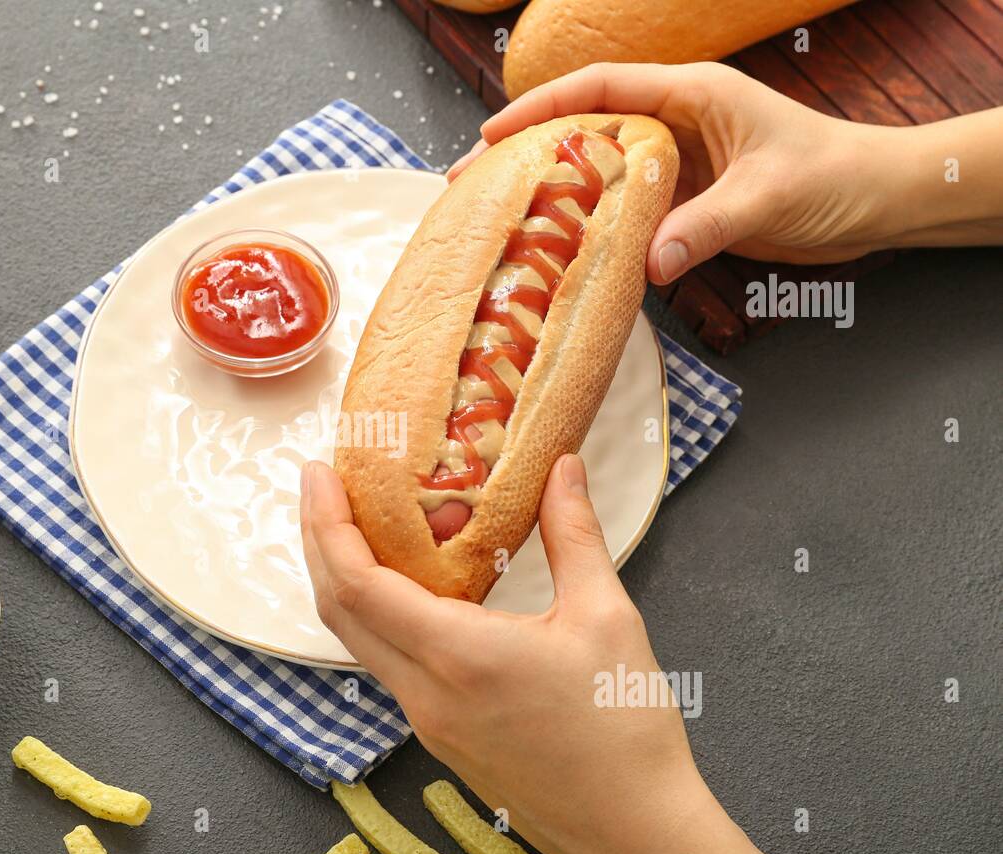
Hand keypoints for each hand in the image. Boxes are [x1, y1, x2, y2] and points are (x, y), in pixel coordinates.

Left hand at [301, 453, 771, 853]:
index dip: (327, 525)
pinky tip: (401, 587)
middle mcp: (424, 693)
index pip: (358, 584)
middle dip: (319, 542)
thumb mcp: (606, 617)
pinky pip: (386, 664)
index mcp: (457, 656)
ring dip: (343, 579)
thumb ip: (573, 534)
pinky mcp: (438, 736)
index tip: (320, 475)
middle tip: (323, 487)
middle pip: (339, 610)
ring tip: (356, 526)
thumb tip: (563, 468)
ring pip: (357, 640)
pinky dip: (375, 615)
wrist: (632, 827)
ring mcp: (426, 721)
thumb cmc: (625, 729)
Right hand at [449, 62, 1002, 282]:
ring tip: (502, 220)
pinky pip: (626, 209)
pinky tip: (562, 249)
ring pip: (600, 170)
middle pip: (585, 127)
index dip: (541, 108)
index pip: (600, 90)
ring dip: (553, 192)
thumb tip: (647, 265)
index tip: (492, 134)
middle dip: (527, 152)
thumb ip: (705, 226)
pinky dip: (592, 226)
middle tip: (474, 186)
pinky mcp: (686, 199)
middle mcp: (676, 122)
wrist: (877, 201)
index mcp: (691, 95)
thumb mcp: (766, 196)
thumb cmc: (832, 176)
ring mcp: (679, 162)